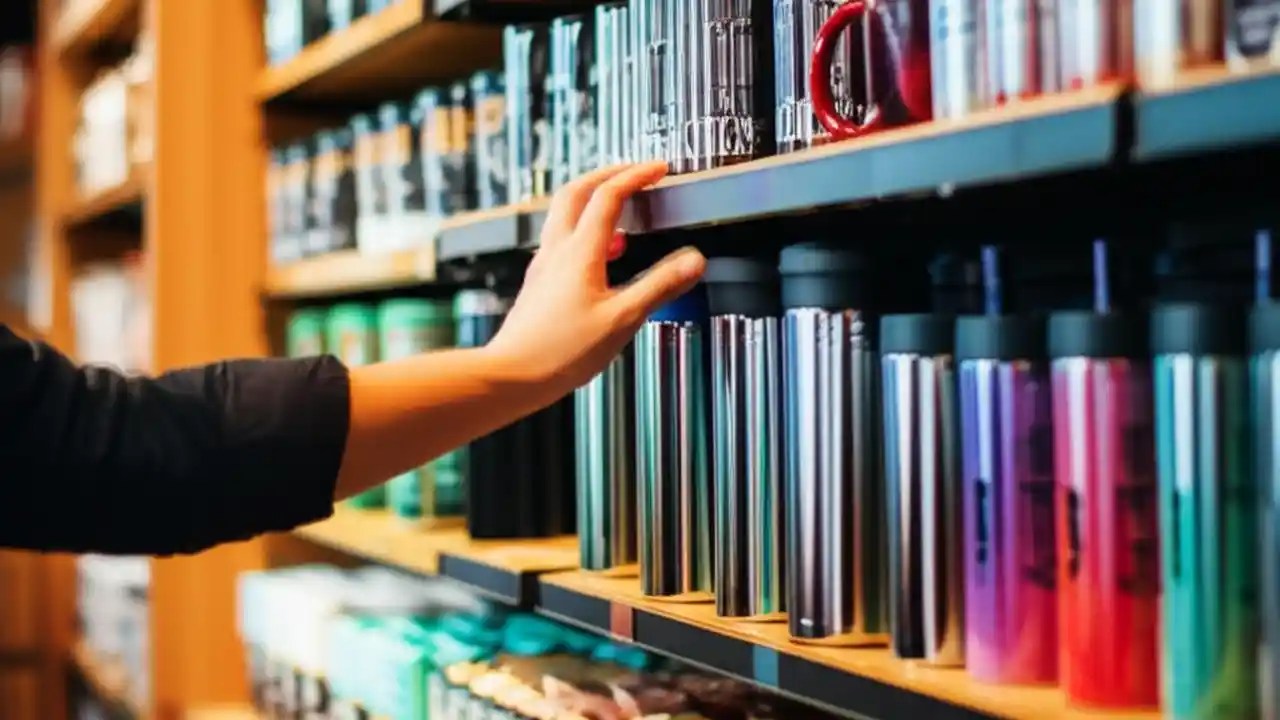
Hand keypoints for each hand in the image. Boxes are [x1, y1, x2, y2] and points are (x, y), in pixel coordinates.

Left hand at [484, 162, 705, 399]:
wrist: (512, 375)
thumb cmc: (561, 352)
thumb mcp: (622, 320)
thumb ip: (659, 286)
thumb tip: (693, 260)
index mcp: (579, 252)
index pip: (608, 196)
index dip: (636, 176)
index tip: (658, 168)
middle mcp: (557, 251)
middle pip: (577, 191)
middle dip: (608, 174)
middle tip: (635, 172)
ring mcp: (544, 265)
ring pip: (565, 213)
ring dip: (593, 199)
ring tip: (622, 207)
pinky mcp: (540, 282)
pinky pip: (562, 239)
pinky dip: (585, 230)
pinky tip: (603, 254)